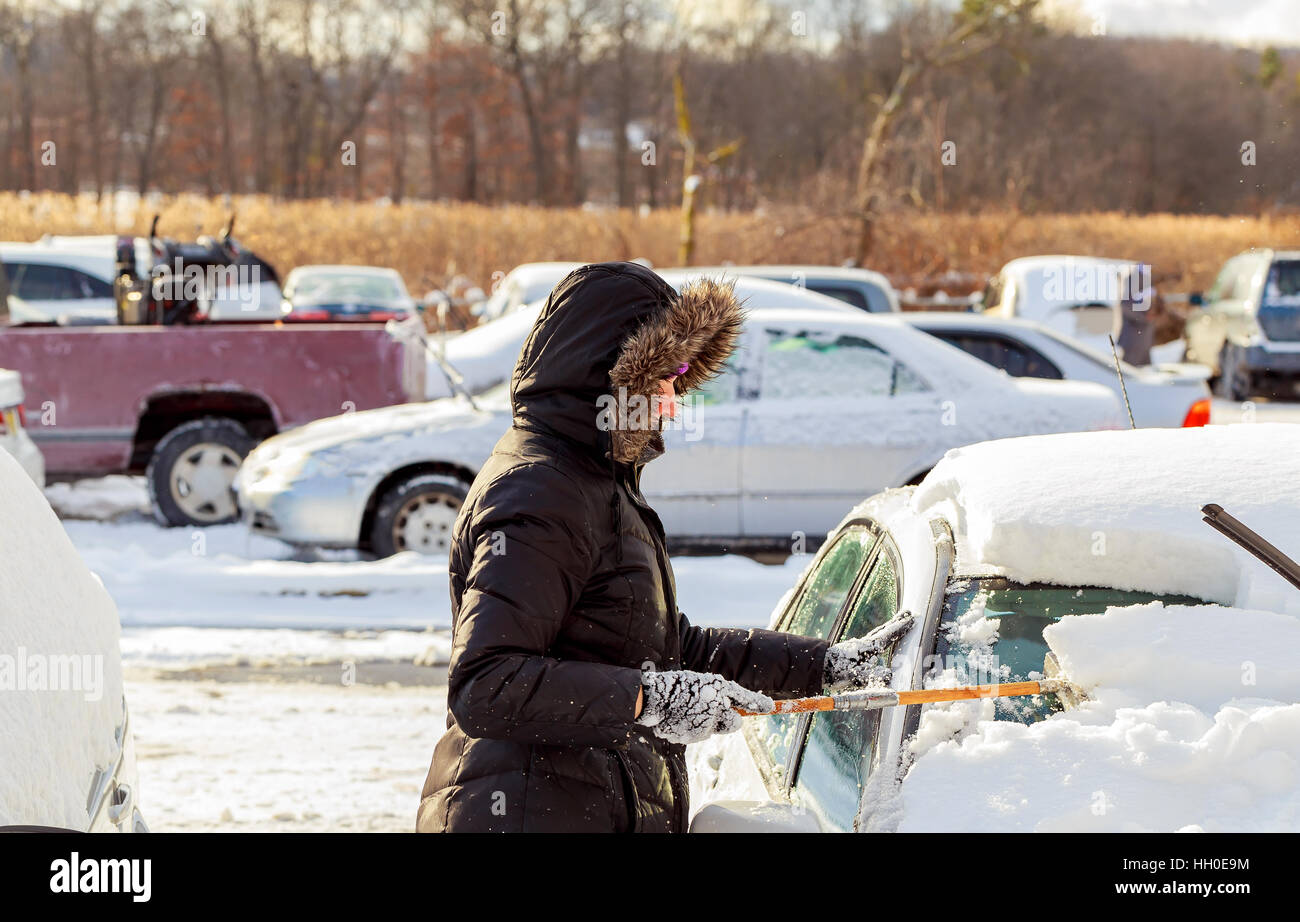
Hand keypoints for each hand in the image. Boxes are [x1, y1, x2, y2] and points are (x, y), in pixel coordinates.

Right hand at [635, 669, 773, 744]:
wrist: (652, 699)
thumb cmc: (677, 686)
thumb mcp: (701, 683)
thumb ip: (719, 695)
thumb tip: (737, 709)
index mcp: (717, 689)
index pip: (744, 698)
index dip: (759, 704)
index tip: (771, 707)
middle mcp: (715, 706)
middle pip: (735, 723)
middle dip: (728, 720)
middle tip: (713, 711)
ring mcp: (704, 724)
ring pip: (715, 730)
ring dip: (708, 724)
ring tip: (689, 711)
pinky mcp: (694, 736)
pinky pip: (700, 735)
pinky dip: (693, 729)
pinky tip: (681, 719)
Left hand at [823, 611, 913, 691]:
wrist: (818, 667)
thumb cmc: (837, 671)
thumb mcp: (856, 676)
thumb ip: (872, 676)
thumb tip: (890, 675)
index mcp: (868, 647)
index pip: (888, 635)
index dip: (900, 627)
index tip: (911, 617)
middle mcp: (864, 644)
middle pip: (884, 631)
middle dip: (896, 623)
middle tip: (907, 613)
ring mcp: (858, 647)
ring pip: (877, 635)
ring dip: (888, 629)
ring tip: (895, 625)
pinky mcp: (853, 652)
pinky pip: (871, 642)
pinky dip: (879, 638)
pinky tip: (877, 645)